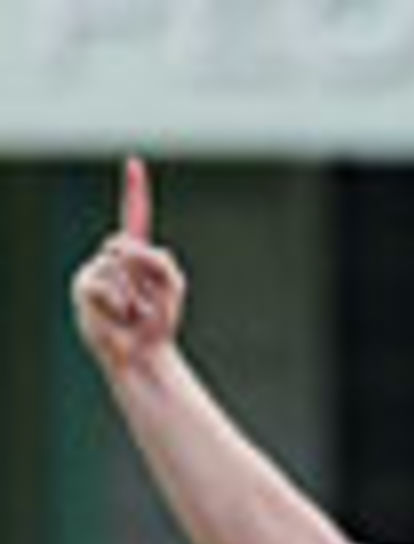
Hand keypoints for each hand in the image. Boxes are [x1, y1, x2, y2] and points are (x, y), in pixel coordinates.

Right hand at [71, 156, 186, 379]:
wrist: (144, 355)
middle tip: (147, 302)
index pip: (135, 216)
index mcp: (136, 254)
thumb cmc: (158, 323)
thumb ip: (160, 259)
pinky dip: (119, 301)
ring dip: (133, 292)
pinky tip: (118, 317)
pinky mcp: (83, 287)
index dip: (134, 190)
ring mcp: (96, 270)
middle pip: (129, 242)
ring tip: (132, 313)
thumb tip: (125, 250)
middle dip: (144, 269)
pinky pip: (106, 281)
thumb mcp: (173, 285)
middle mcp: (113, 258)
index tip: (134, 162)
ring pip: (118, 263)